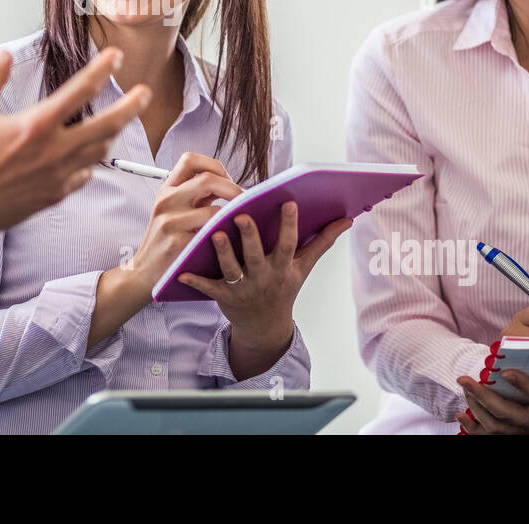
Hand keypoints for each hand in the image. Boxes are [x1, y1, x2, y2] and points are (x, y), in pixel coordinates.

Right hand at [0, 47, 150, 249]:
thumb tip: (3, 56)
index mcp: (36, 125)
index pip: (80, 91)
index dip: (102, 70)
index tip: (116, 57)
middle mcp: (53, 151)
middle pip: (106, 126)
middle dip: (130, 108)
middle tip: (145, 94)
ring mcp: (56, 176)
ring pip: (98, 152)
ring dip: (111, 135)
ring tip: (118, 123)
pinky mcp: (53, 195)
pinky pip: (82, 176)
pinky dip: (88, 163)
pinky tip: (87, 157)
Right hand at [124, 152, 244, 291]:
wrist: (144, 271)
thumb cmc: (166, 240)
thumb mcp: (174, 210)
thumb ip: (197, 196)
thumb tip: (230, 185)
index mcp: (167, 189)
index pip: (190, 160)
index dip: (214, 165)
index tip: (227, 179)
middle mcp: (167, 201)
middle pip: (207, 179)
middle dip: (233, 189)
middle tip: (244, 201)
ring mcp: (171, 222)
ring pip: (214, 210)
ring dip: (232, 215)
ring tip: (239, 221)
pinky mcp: (178, 244)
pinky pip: (211, 234)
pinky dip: (224, 234)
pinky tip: (228, 238)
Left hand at [179, 201, 351, 378]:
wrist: (265, 326)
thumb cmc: (284, 288)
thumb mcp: (304, 267)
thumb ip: (322, 241)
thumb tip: (346, 219)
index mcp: (283, 267)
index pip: (289, 244)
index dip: (290, 225)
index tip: (289, 203)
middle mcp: (263, 277)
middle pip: (256, 255)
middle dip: (250, 236)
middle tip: (241, 214)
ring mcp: (243, 288)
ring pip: (231, 269)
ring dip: (222, 253)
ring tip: (214, 233)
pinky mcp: (223, 297)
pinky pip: (209, 288)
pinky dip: (195, 281)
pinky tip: (182, 272)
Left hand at [456, 362, 528, 433]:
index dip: (523, 385)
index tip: (506, 371)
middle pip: (507, 415)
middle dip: (484, 397)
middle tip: (466, 379)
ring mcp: (527, 434)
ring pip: (496, 426)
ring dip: (477, 407)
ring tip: (465, 388)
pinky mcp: (520, 437)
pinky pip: (492, 437)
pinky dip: (474, 428)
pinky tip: (461, 414)